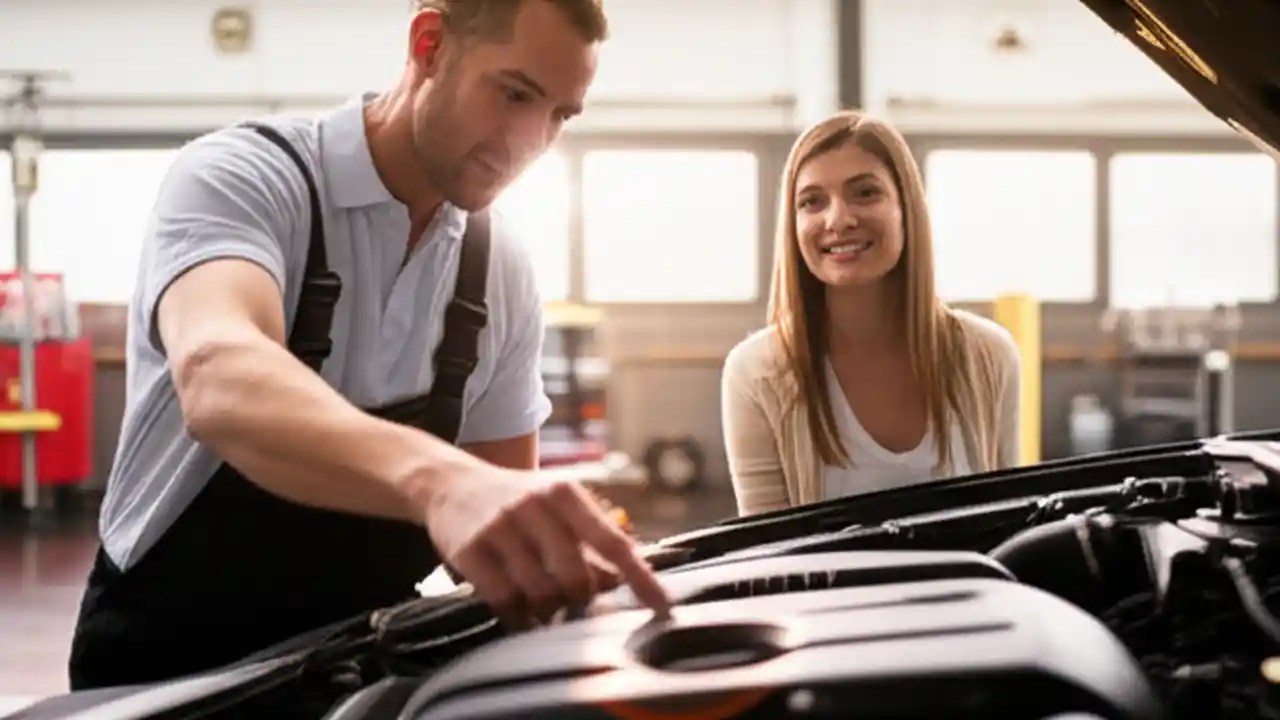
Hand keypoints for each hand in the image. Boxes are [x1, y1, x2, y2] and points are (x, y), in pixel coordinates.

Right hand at [421, 465, 670, 629]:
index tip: (662, 608)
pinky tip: (521, 616)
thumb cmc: (517, 501)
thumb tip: (625, 582)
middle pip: (576, 576)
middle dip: (582, 602)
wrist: (450, 483)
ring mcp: (500, 527)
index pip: (614, 542)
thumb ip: (591, 538)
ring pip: (541, 593)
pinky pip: (505, 601)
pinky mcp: (470, 550)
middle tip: (578, 609)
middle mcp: (534, 505)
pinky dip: (519, 618)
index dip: (641, 578)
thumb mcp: (557, 504)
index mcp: (566, 492)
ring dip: (550, 613)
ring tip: (548, 612)